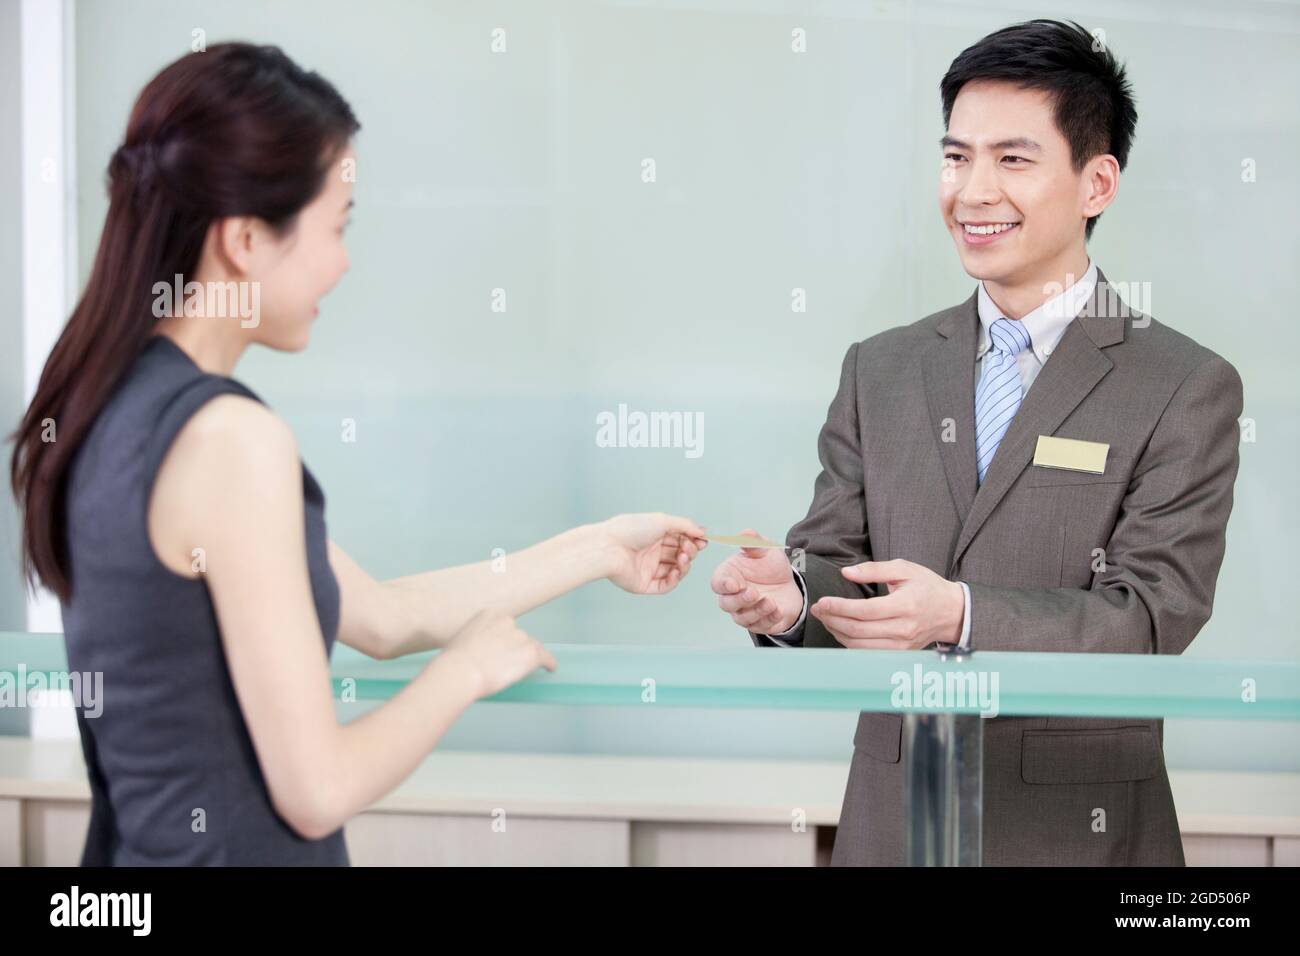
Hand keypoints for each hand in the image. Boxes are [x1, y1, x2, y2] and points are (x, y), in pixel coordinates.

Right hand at [441, 609, 556, 698]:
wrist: (461, 671)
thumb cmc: (453, 662)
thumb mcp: (460, 640)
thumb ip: (474, 640)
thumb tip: (477, 650)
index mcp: (488, 614)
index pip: (504, 626)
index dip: (503, 640)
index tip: (501, 650)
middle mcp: (507, 621)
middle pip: (518, 636)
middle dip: (514, 649)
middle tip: (503, 665)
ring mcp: (520, 636)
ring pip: (529, 647)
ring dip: (524, 658)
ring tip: (514, 672)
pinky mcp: (531, 652)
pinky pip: (545, 657)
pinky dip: (548, 662)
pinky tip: (550, 668)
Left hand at [600, 512, 707, 594]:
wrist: (609, 547)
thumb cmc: (631, 529)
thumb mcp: (663, 520)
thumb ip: (685, 525)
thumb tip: (703, 531)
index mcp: (655, 535)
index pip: (680, 540)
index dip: (693, 541)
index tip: (703, 540)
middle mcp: (652, 552)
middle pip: (680, 555)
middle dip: (689, 552)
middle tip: (689, 549)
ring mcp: (648, 569)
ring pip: (675, 571)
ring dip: (684, 565)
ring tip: (683, 558)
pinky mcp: (644, 584)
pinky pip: (665, 585)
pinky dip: (674, 580)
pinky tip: (676, 571)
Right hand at [709, 528, 803, 633]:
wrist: (789, 584)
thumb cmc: (770, 566)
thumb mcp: (766, 550)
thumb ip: (754, 543)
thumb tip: (746, 533)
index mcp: (728, 576)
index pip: (718, 583)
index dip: (724, 585)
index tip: (735, 584)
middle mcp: (732, 596)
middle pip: (726, 604)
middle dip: (740, 600)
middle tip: (754, 593)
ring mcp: (744, 612)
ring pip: (742, 618)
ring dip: (756, 611)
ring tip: (770, 601)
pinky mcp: (758, 623)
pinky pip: (760, 625)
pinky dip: (769, 618)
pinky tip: (777, 610)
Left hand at [809, 559, 963, 648]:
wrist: (951, 611)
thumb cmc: (927, 587)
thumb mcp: (904, 568)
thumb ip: (873, 569)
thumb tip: (846, 573)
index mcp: (906, 605)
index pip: (865, 611)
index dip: (840, 607)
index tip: (822, 601)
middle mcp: (904, 629)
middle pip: (858, 630)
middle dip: (832, 620)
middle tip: (817, 609)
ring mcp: (902, 645)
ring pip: (859, 645)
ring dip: (837, 632)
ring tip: (825, 618)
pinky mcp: (899, 653)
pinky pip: (867, 652)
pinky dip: (849, 643)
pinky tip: (840, 630)